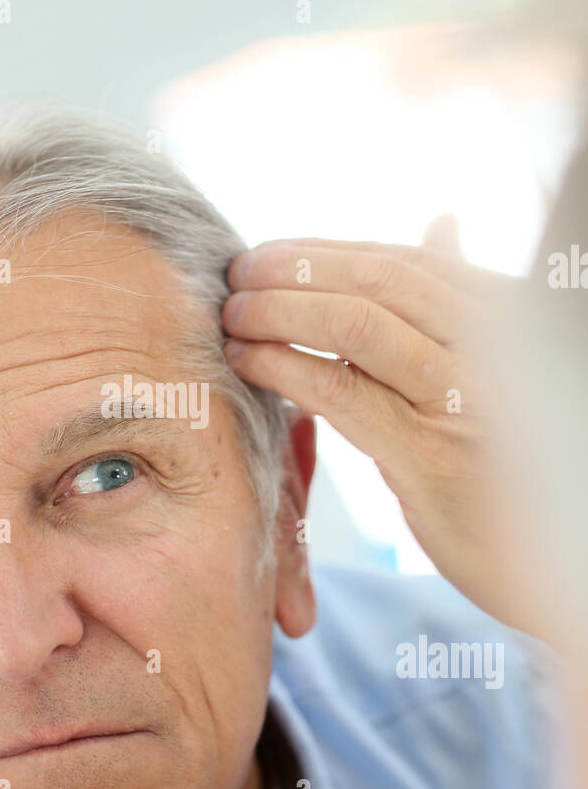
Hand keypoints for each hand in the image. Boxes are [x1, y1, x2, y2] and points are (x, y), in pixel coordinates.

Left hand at [222, 223, 531, 633]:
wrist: (555, 562)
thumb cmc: (510, 460)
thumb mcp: (501, 370)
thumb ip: (464, 301)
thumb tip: (443, 225)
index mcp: (508, 318)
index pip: (405, 263)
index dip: (327, 253)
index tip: (271, 254)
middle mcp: (496, 349)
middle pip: (378, 282)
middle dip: (297, 270)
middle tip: (238, 274)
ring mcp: (464, 401)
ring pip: (355, 326)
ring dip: (279, 311)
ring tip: (234, 317)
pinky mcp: (431, 459)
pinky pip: (341, 391)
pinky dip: (284, 365)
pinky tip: (249, 362)